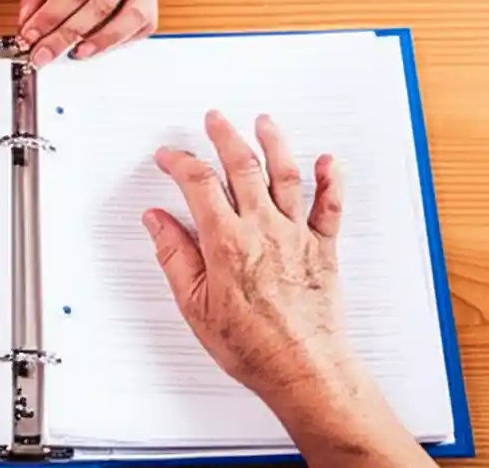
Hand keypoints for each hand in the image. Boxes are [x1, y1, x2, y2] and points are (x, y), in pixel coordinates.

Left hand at [17, 0, 157, 65]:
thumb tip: (27, 22)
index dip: (52, 15)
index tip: (29, 36)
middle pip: (100, 5)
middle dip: (67, 35)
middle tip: (42, 55)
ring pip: (130, 17)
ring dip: (100, 42)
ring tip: (73, 54)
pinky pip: (143, 24)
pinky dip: (120, 41)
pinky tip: (97, 46)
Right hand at [143, 111, 352, 402]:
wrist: (302, 368)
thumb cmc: (250, 344)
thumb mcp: (194, 304)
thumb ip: (174, 256)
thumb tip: (157, 221)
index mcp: (226, 242)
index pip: (199, 184)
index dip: (180, 163)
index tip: (169, 157)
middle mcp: (263, 229)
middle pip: (243, 167)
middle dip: (225, 137)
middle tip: (214, 120)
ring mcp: (296, 236)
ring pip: (286, 175)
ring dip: (274, 143)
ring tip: (263, 122)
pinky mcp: (323, 248)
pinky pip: (330, 207)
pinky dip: (331, 181)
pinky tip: (328, 161)